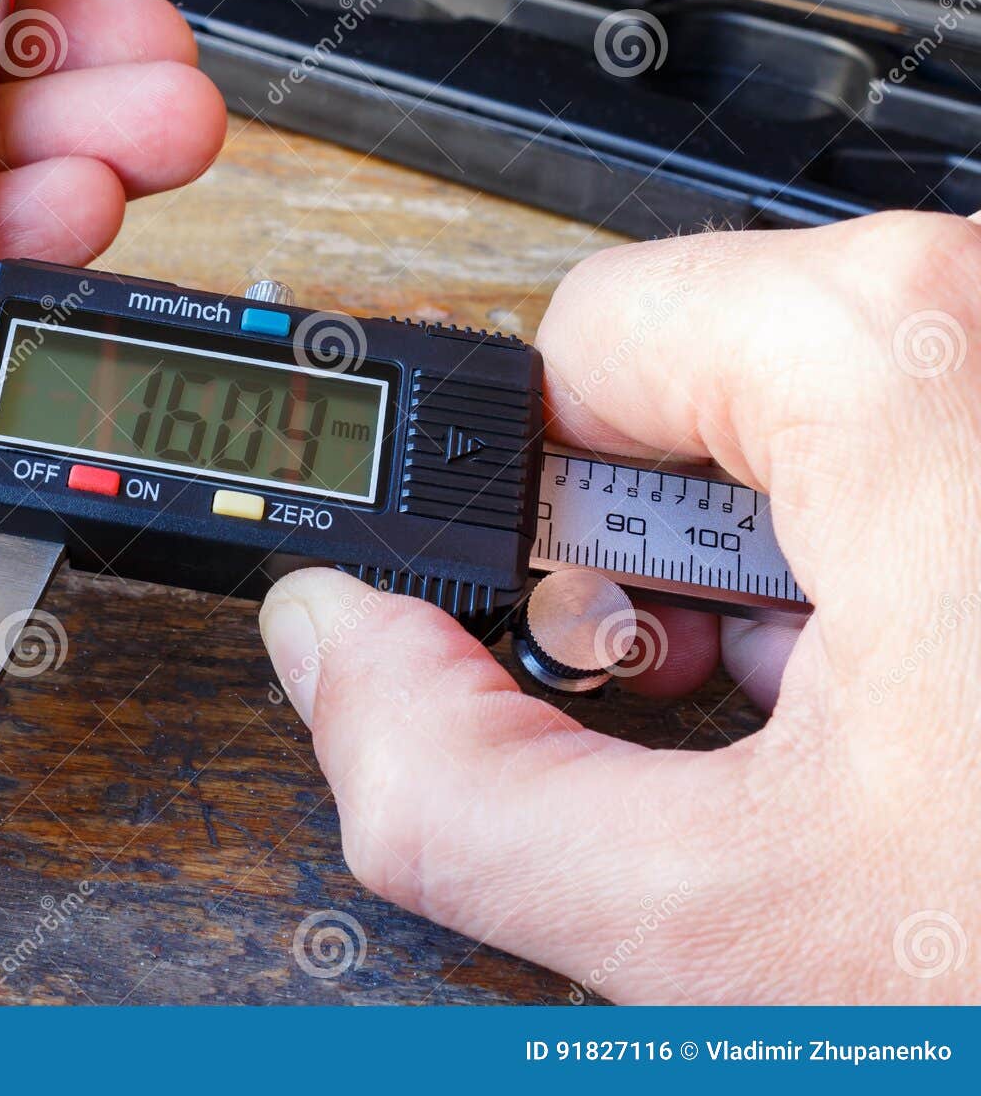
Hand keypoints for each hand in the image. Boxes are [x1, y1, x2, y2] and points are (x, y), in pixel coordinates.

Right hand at [260, 210, 980, 1002]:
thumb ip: (465, 787)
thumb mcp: (730, 922)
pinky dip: (892, 577)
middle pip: (707, 386)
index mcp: (910, 362)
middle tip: (704, 694)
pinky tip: (910, 713)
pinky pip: (930, 460)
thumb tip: (333, 656)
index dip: (525, 492)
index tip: (528, 593)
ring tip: (818, 731)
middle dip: (661, 563)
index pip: (590, 333)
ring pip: (828, 428)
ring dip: (779, 587)